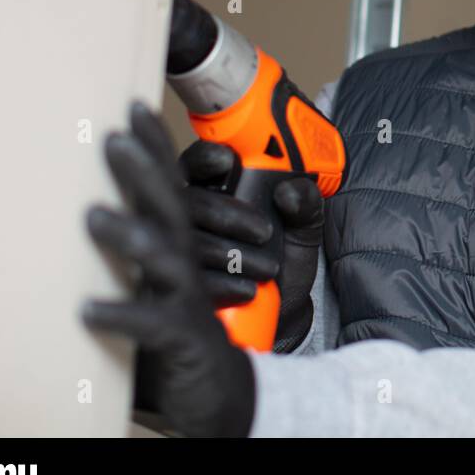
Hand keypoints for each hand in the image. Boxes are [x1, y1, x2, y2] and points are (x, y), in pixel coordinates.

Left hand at [81, 101, 254, 437]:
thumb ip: (133, 256)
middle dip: (144, 170)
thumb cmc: (180, 336)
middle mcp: (187, 264)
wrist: (225, 395)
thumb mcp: (156, 286)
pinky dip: (122, 314)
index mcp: (179, 246)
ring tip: (92, 216)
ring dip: (131, 235)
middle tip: (113, 140)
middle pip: (170, 207)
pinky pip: (151, 322)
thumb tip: (84, 212)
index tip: (132, 107)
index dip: (155, 146)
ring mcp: (188, 298)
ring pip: (164, 258)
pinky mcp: (184, 337)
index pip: (170, 186)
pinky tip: (87, 309)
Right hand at [180, 140, 325, 353]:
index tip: (227, 161)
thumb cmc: (282, 263)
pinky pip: (182, 280)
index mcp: (214, 191)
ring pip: (186, 240)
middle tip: (264, 232)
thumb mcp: (301, 230)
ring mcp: (173, 251)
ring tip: (267, 268)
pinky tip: (247, 291)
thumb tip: (292, 191)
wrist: (281, 317)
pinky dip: (220, 285)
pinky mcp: (169, 288)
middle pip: (188, 200)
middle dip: (227, 212)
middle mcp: (186, 216)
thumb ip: (305, 203)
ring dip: (229, 252)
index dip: (205, 157)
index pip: (196, 163)